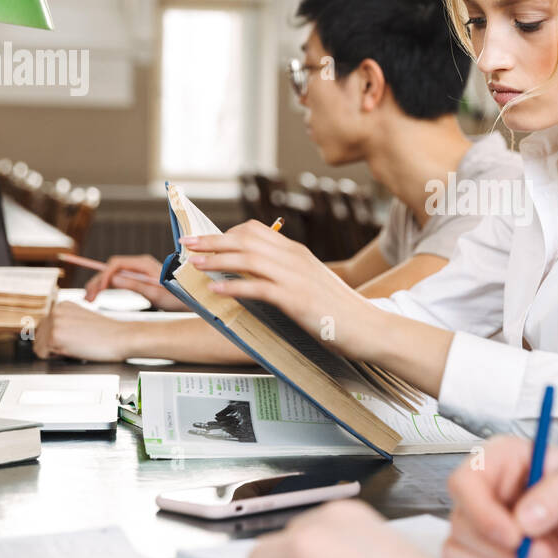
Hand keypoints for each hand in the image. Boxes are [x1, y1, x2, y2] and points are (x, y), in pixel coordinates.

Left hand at [33, 300, 132, 361]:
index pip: (43, 328)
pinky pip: (42, 354)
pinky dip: (56, 357)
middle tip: (76, 344)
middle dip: (52, 346)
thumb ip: (64, 324)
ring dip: (54, 352)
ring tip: (75, 347)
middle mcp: (56, 310)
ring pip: (38, 346)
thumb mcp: (82, 321)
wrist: (122, 337)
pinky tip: (74, 350)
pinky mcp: (56, 335)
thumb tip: (46, 337)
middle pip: (38, 337)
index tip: (72, 340)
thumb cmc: (108, 334)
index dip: (56, 340)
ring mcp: (55, 322)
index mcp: (62, 305)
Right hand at [83, 254, 184, 310]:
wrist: (189, 299)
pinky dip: (106, 287)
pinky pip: (117, 280)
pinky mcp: (137, 278)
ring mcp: (137, 271)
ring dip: (99, 285)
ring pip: (111, 274)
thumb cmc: (177, 297)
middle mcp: (139, 264)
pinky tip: (97, 295)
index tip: (99, 290)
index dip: (104, 275)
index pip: (116, 264)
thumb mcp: (156, 294)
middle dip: (98, 282)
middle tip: (88, 298)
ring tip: (89, 298)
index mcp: (144, 264)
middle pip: (110, 269)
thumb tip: (114, 280)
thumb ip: (135, 285)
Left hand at [181, 221, 382, 359]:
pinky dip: (233, 286)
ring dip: (216, 259)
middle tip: (187, 244)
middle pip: (246, 238)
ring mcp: (296, 277)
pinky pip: (258, 287)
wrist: (370, 327)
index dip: (226, 233)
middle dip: (212, 240)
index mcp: (298, 253)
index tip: (206, 241)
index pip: (256, 230)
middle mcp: (295, 258)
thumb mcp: (312, 284)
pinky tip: (216, 290)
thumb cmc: (340, 312)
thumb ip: (288, 276)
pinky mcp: (296, 299)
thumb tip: (259, 279)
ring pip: (247, 258)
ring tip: (194, 264)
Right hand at [445, 436, 557, 557]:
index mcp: (503, 459)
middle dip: (498, 548)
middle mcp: (487, 490)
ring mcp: (485, 524)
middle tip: (538, 552)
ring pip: (460, 551)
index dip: (481, 512)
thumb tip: (524, 519)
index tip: (513, 536)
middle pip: (461, 523)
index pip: (465, 481)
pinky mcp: (490, 554)